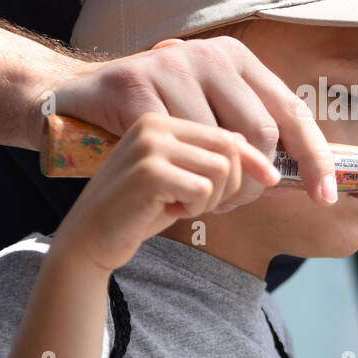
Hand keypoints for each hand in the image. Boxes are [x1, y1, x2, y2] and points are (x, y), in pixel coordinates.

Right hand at [38, 35, 336, 207]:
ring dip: (216, 195)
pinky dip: (187, 199)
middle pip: (261, 136)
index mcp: (230, 58)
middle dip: (253, 184)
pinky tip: (166, 200)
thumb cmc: (148, 135)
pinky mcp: (137, 102)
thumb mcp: (204, 126)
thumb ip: (247, 139)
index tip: (328, 196)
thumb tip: (307, 176)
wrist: (68, 114)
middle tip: (232, 204)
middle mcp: (203, 56)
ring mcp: (167, 73)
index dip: (314, 156)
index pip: (289, 109)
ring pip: (225, 157)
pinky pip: (191, 172)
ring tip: (194, 201)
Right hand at [50, 112, 281, 273]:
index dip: (254, 159)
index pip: (227, 131)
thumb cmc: (139, 210)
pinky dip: (196, 208)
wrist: (88, 238)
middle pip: (231, 147)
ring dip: (212, 198)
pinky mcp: (148, 170)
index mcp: (163, 119)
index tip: (269, 180)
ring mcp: (150, 144)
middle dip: (233, 183)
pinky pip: (203, 189)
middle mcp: (156, 123)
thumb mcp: (182, 178)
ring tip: (182, 204)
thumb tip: (268, 165)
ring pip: (222, 168)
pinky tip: (169, 210)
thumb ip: (214, 162)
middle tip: (204, 202)